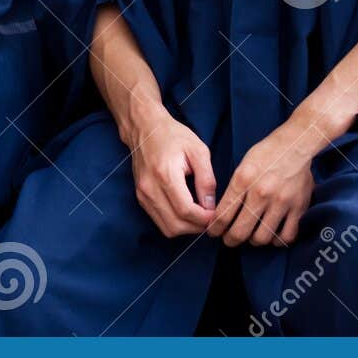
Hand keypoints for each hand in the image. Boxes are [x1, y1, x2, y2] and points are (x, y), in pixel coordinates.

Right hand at [122, 105, 216, 236]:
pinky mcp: (140, 198)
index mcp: (165, 174)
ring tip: (200, 216)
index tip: (217, 214)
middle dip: (197, 227)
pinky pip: (160, 222)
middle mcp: (150, 188)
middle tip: (211, 218)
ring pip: (167, 228)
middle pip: (176, 225)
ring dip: (186, 228)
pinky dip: (176, 223)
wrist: (145, 128)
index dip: (204, 218)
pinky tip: (187, 213)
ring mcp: (143, 194)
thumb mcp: (198, 151)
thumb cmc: (173, 135)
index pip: (186, 210)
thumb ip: (207, 179)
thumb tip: (211, 206)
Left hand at [208, 122, 317, 246]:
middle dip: (230, 240)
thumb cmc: (265, 154)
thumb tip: (223, 214)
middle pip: (240, 231)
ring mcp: (281, 202)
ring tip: (250, 236)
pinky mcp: (298, 207)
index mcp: (243, 180)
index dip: (214, 229)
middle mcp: (260, 193)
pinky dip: (276, 241)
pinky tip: (271, 236)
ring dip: (252, 241)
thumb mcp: (242, 167)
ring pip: (262, 237)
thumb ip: (234, 190)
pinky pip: (286, 236)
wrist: (295, 145)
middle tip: (228, 239)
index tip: (213, 232)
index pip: (223, 214)